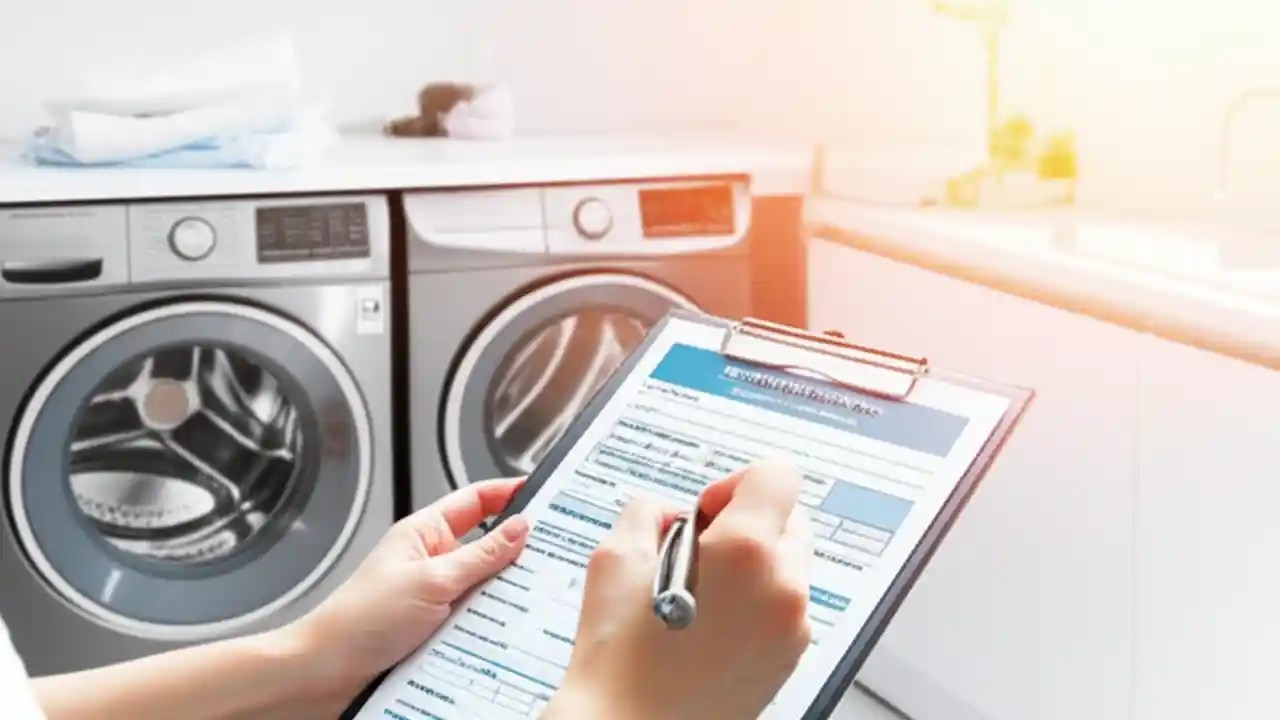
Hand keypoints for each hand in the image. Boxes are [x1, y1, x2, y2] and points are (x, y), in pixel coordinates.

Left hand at [283, 478, 529, 705]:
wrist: (326, 671)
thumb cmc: (361, 619)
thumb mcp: (432, 581)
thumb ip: (480, 555)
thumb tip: (519, 529)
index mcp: (425, 533)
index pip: (477, 501)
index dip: (510, 493)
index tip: (545, 493)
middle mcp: (432, 559)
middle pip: (487, 544)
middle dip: (518, 550)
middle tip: (554, 553)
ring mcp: (435, 594)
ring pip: (485, 585)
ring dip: (504, 593)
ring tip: (534, 597)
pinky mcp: (436, 626)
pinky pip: (475, 617)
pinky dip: (491, 622)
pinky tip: (508, 630)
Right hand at [544, 458, 812, 719]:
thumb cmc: (618, 661)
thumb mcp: (614, 558)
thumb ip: (649, 513)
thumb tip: (671, 515)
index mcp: (747, 552)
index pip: (777, 474)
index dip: (734, 483)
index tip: (705, 512)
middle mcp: (783, 588)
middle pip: (790, 516)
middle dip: (745, 522)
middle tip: (695, 552)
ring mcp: (793, 628)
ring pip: (788, 563)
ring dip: (751, 562)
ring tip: (700, 594)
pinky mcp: (789, 659)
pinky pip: (784, 605)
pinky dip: (755, 600)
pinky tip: (710, 624)